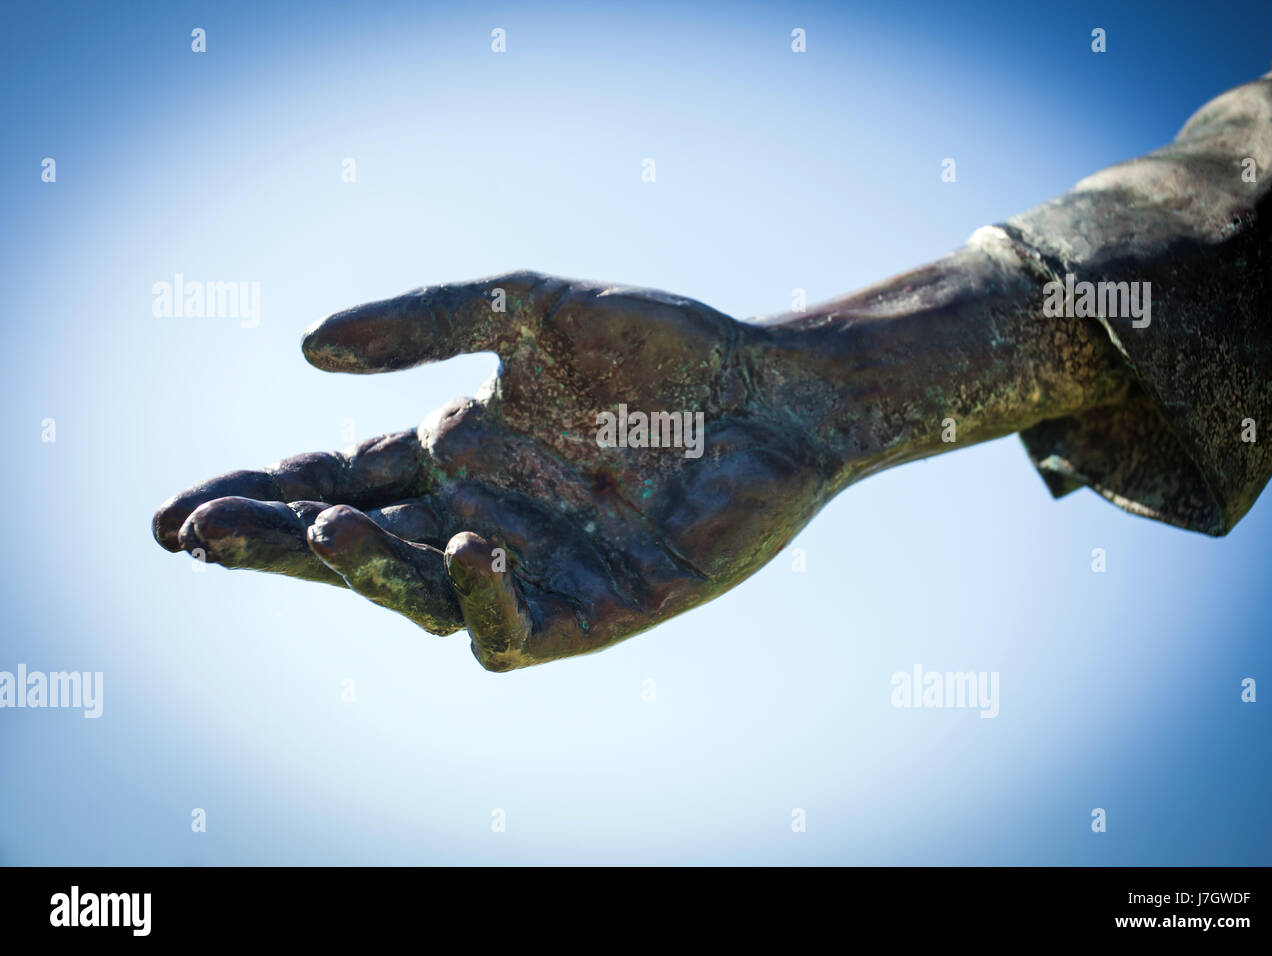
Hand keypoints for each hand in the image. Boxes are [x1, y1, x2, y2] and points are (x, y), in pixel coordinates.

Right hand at [152, 272, 835, 669]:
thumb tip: (303, 350)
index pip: (334, 480)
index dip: (257, 496)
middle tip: (198, 533)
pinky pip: (514, 631)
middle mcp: (478, 520)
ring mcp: (534, 572)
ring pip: (416, 597)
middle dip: (275, 542)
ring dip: (364, 569)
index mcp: (454, 457)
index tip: (176, 509)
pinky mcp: (595, 611)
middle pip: (354, 547)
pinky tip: (468, 545)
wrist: (772, 390)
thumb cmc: (660, 351)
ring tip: (323, 524)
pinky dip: (484, 598)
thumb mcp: (525, 310)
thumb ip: (422, 324)